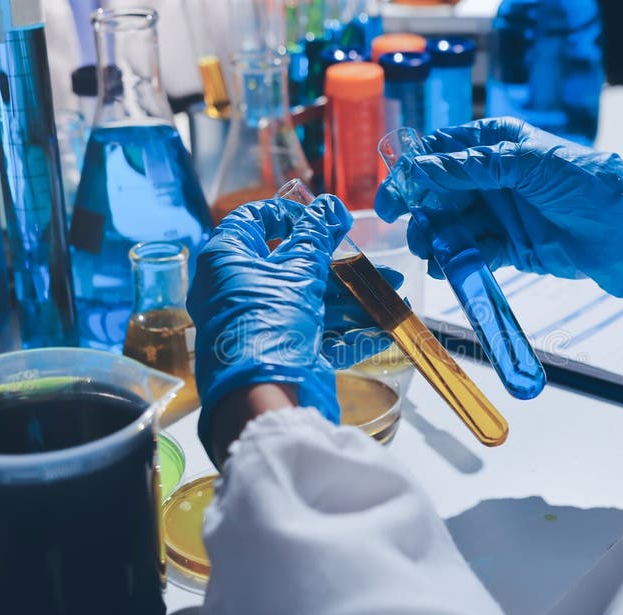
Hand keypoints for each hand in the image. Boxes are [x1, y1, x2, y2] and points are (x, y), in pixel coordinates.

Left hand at [187, 195, 397, 446]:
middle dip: (341, 267)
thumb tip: (331, 206)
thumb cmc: (270, 323)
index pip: (253, 221)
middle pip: (293, 266)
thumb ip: (317, 236)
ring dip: (354, 300)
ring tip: (395, 298)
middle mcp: (238, 289)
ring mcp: (259, 323)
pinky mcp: (278, 352)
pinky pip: (313, 334)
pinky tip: (381, 329)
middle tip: (377, 263)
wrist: (262, 400)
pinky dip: (345, 331)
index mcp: (227, 259)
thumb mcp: (299, 272)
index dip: (289, 215)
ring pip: (311, 302)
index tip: (322, 219)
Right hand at [374, 118, 622, 320]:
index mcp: (500, 143)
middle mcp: (496, 177)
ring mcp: (502, 213)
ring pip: (453, 225)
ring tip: (429, 253)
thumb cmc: (588, 183)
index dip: (415, 171)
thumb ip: (473, 167)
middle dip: (422, 211)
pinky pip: (473, 252)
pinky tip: (445, 268)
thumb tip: (423, 167)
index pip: (444, 152)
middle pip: (442, 192)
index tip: (396, 195)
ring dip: (436, 238)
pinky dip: (456, 260)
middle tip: (409, 232)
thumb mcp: (528, 164)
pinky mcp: (511, 247)